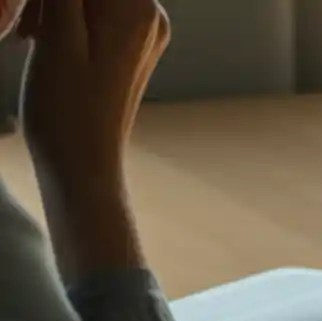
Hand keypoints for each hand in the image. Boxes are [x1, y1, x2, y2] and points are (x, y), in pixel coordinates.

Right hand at [17, 0, 169, 279]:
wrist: (81, 164)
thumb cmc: (66, 107)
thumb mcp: (58, 34)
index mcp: (140, 7)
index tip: (37, 20)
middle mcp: (151, 16)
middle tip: (30, 33)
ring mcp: (142, 34)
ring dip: (50, 7)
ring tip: (32, 41)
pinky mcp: (126, 49)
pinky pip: (89, 16)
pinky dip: (61, 21)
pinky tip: (43, 46)